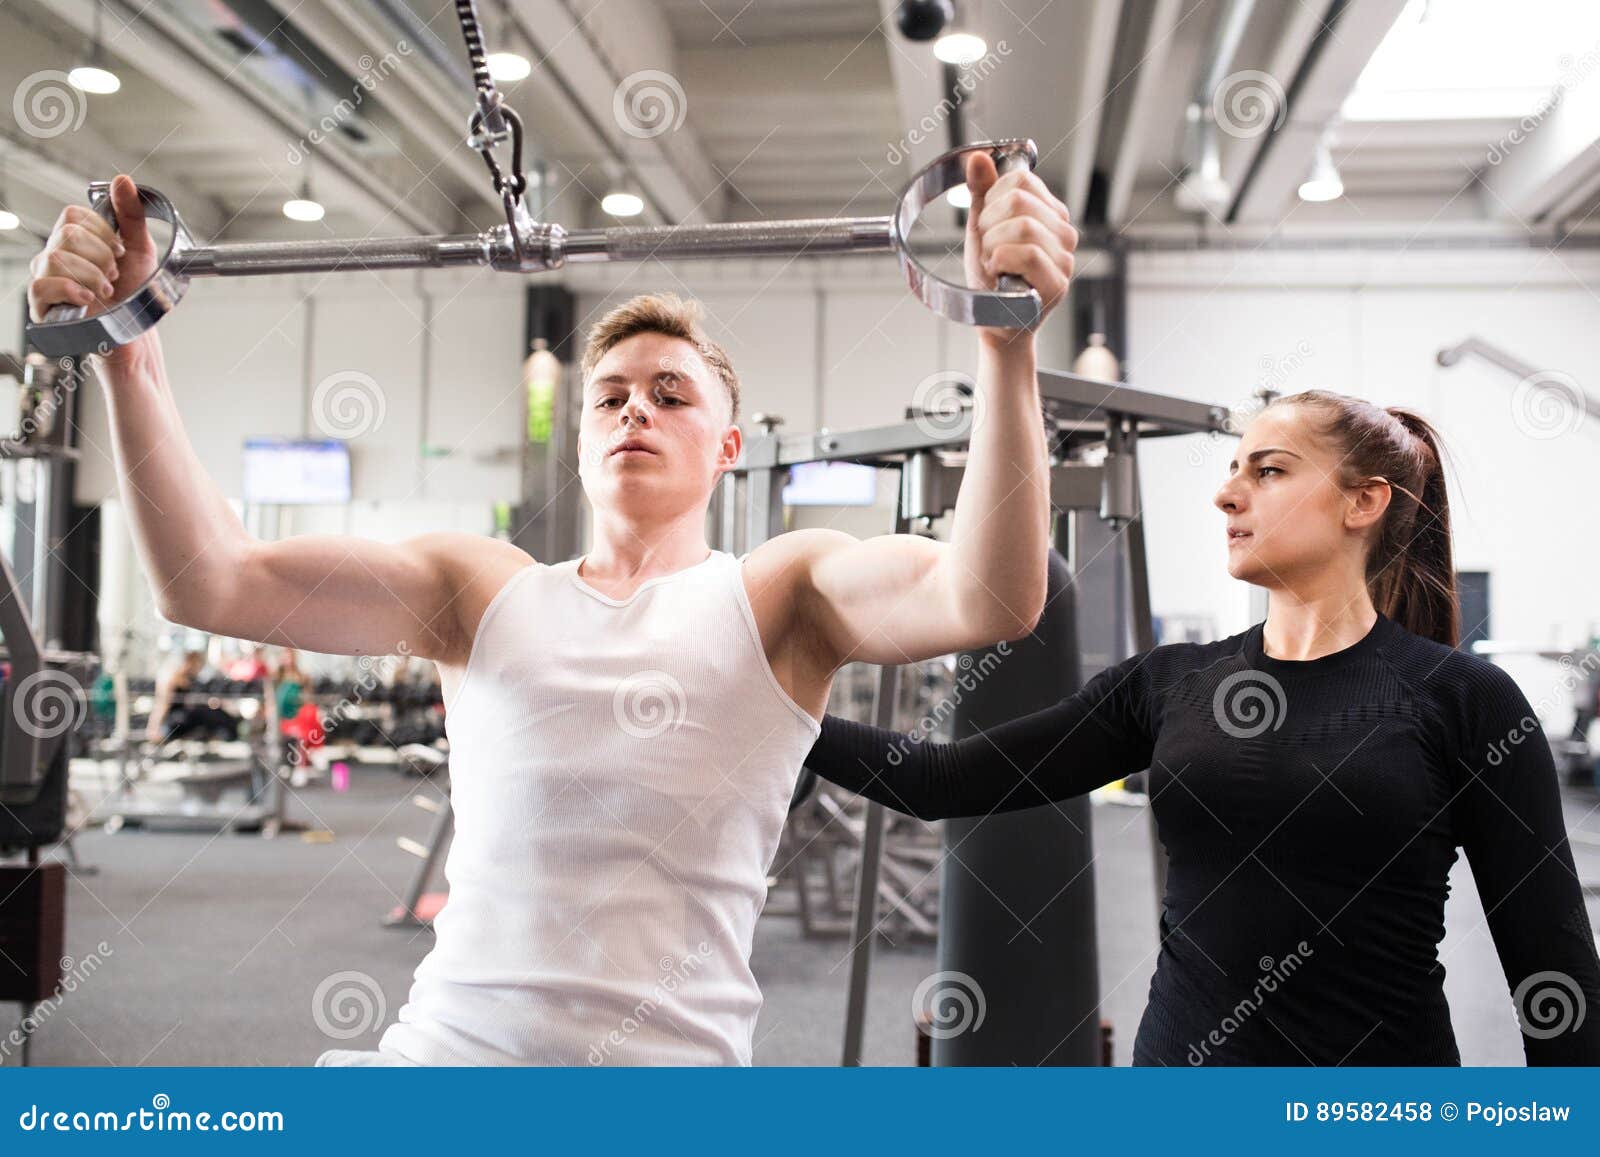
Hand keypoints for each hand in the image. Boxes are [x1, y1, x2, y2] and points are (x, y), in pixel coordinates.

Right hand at [27, 175, 157, 352]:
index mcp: (75, 240)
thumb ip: (131, 214)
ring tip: (106, 290)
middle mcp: (55, 256)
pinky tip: (89, 298)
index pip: (72, 215)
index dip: (100, 231)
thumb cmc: (135, 293)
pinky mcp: (42, 306)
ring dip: (92, 274)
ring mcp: (46, 279)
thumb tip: (122, 180)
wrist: (136, 331)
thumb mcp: (139, 249)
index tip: (119, 251)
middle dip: (100, 255)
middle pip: (66, 235)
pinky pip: (41, 286)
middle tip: (114, 273)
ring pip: (56, 258)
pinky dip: (69, 289)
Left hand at [962, 151, 1076, 344]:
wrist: (993, 322)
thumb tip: (978, 157)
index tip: (987, 225)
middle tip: (987, 249)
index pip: (1020, 181)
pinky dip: (1001, 261)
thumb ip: (982, 193)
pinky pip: (1027, 254)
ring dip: (992, 246)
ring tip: (993, 264)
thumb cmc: (992, 278)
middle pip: (1018, 201)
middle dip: (988, 225)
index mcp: (1050, 213)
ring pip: (1023, 226)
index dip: (991, 199)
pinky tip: (999, 274)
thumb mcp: (982, 229)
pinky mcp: (1058, 284)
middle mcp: (1065, 232)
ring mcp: (1065, 258)